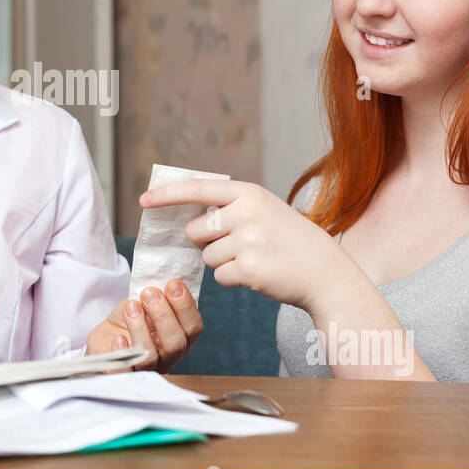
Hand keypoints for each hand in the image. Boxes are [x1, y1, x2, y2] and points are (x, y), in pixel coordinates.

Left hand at [85, 280, 202, 373]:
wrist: (106, 338)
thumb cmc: (130, 319)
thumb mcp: (144, 301)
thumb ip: (156, 294)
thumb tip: (162, 277)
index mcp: (181, 338)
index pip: (193, 328)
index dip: (185, 306)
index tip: (172, 283)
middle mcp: (168, 357)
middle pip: (176, 344)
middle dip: (163, 315)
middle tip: (149, 293)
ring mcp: (147, 369)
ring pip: (151, 356)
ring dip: (141, 327)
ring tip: (131, 306)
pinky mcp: (124, 374)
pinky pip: (126, 372)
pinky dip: (122, 353)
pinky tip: (118, 337)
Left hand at [139, 179, 351, 311]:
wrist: (325, 272)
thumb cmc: (290, 241)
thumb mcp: (265, 210)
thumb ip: (231, 208)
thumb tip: (188, 221)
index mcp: (248, 193)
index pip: (197, 189)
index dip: (167, 194)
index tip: (143, 200)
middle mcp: (246, 213)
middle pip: (195, 230)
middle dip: (206, 242)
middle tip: (238, 244)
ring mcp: (248, 240)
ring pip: (206, 256)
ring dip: (223, 263)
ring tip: (254, 258)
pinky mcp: (249, 269)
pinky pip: (220, 277)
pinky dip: (233, 279)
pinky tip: (257, 273)